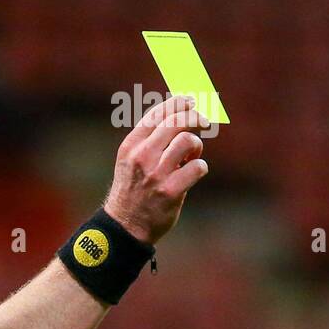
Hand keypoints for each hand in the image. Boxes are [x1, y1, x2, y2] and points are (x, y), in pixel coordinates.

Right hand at [104, 94, 209, 245]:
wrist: (124, 226)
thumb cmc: (133, 190)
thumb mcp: (131, 161)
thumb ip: (150, 139)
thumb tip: (180, 114)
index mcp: (131, 146)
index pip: (158, 113)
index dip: (179, 102)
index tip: (191, 102)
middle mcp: (142, 157)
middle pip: (176, 121)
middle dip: (195, 117)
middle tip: (204, 122)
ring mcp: (156, 175)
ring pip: (187, 141)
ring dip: (196, 145)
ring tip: (192, 155)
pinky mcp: (170, 192)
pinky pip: (197, 167)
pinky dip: (200, 167)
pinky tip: (194, 172)